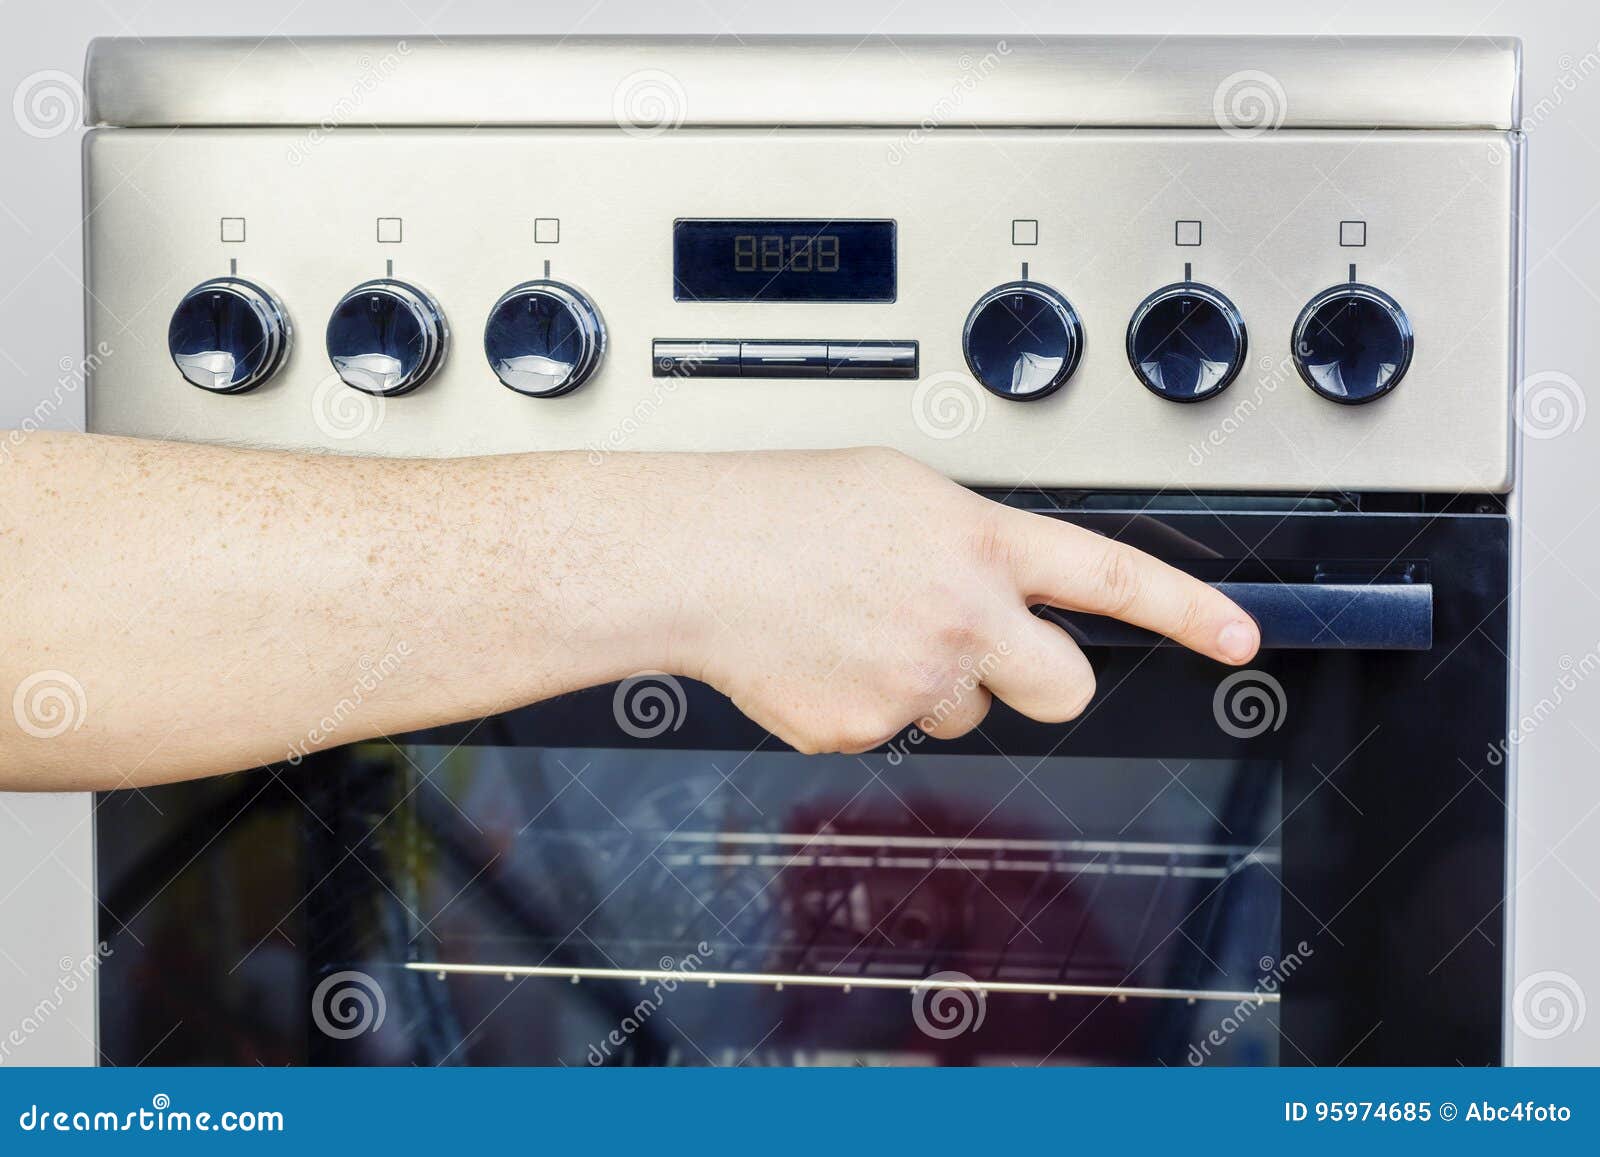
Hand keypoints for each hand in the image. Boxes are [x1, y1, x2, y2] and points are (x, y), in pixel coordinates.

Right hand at [656, 448, 1259, 753]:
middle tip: (991, 649)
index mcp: (982, 543)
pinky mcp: (863, 731)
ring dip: (930, 681)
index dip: (1188, 612)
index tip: (1237, 635)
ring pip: (961, 709)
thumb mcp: (902, 488)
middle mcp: (966, 618)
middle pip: (1065, 686)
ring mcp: (917, 684)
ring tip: (858, 627)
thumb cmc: (782, 508)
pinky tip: (819, 655)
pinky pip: (885, 730)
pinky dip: (859, 701)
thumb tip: (993, 580)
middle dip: (1044, 677)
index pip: (1114, 578)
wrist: (695, 559)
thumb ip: (970, 538)